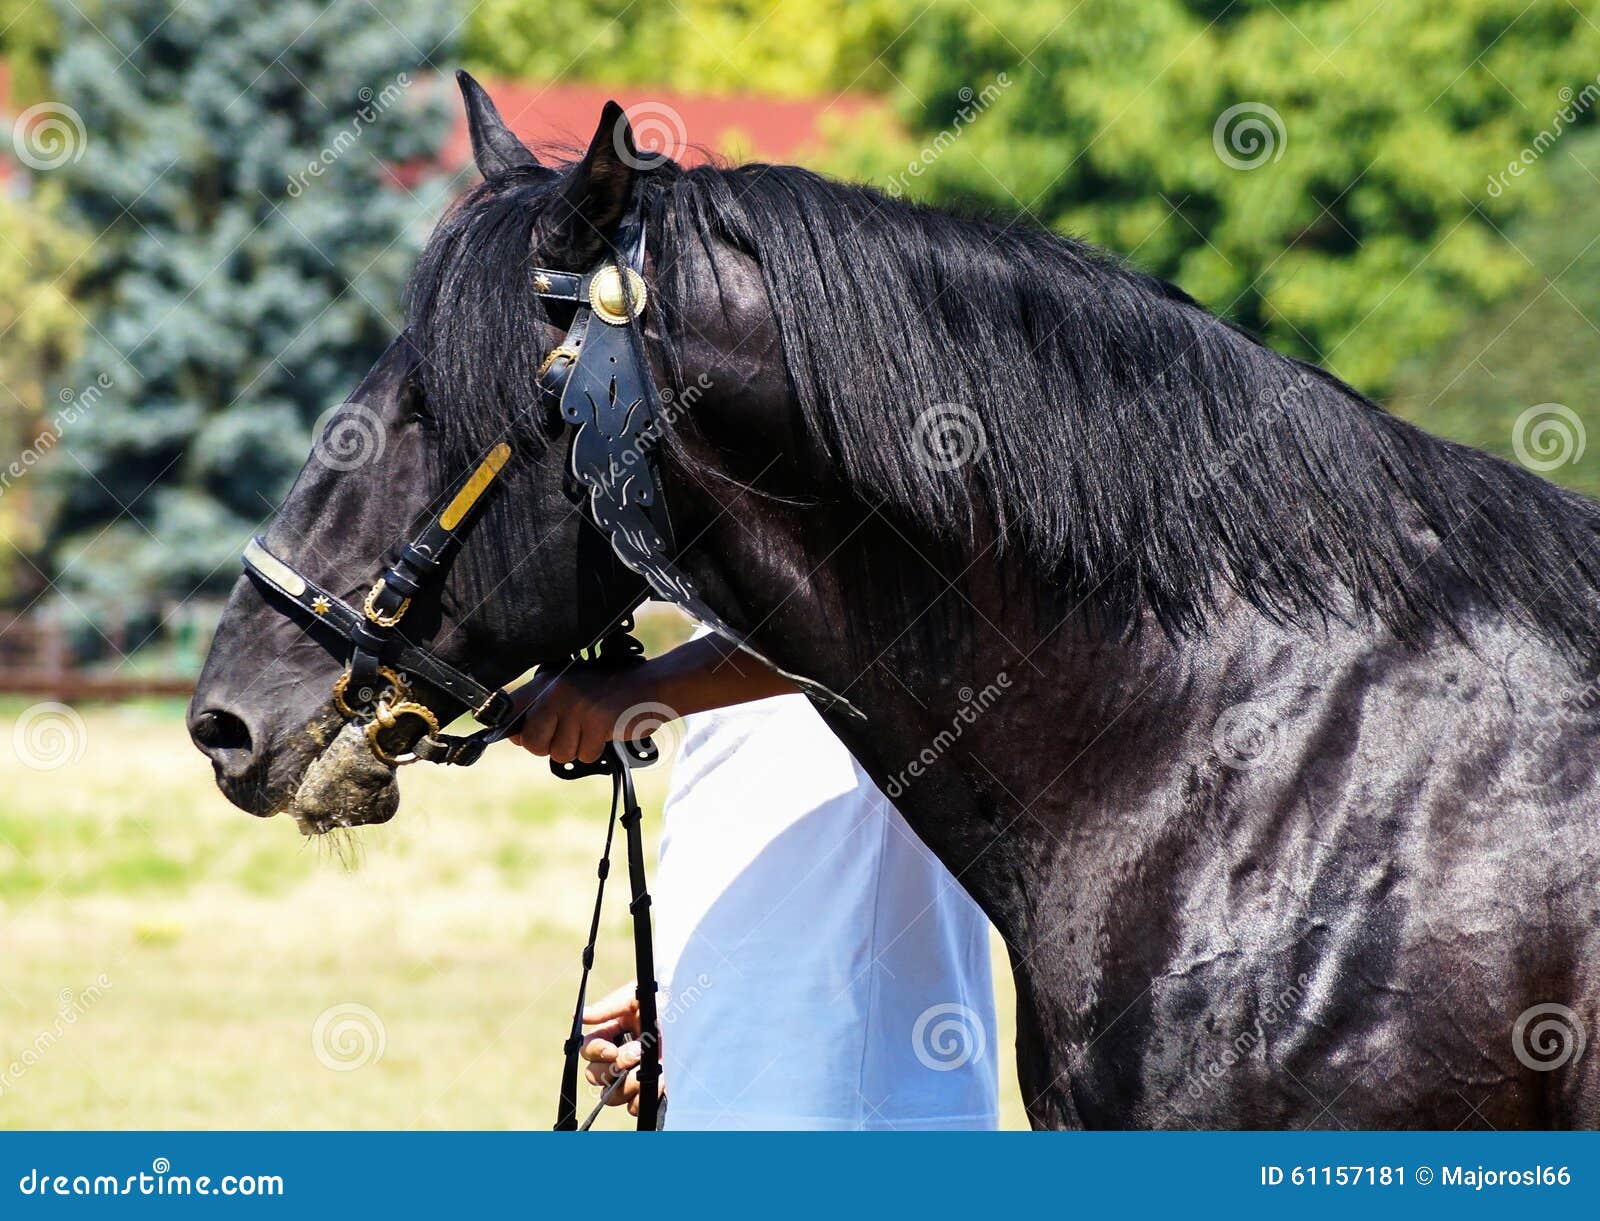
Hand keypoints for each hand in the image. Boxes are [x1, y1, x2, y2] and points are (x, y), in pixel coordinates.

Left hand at [511, 667, 664, 765]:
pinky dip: (596, 750)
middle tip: (570, 734)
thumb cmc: (607, 694)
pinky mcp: (597, 720)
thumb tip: (515, 737)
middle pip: (532, 742)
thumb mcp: (570, 692)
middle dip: (549, 747)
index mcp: (546, 684)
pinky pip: (585, 754)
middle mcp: (557, 692)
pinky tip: (604, 732)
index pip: (509, 710)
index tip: (523, 736)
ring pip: (559, 753)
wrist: (648, 687)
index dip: (513, 732)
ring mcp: (577, 706)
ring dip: (577, 748)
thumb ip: (542, 711)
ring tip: (591, 729)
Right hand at [580, 981, 663, 1117]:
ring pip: (612, 1095)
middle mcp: (620, 1058)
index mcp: (613, 1034)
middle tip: (637, 1053)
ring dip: (628, 1083)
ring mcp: (634, 1077)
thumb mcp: (638, 996)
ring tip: (651, 1067)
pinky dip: (647, 1094)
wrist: (700, 1017)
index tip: (612, 1050)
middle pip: (595, 1076)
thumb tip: (580, 1016)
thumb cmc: (669, 999)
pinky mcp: (650, 1091)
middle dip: (614, 1067)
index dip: (597, 1052)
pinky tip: (663, 1078)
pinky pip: (635, 1107)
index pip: (589, 1051)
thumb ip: (609, 1007)